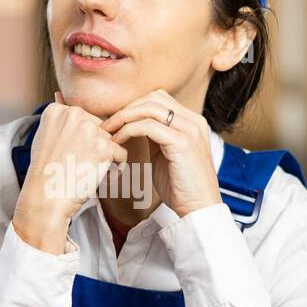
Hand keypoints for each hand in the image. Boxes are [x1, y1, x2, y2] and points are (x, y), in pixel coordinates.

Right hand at [13, 93, 128, 252]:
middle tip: (79, 167)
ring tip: (88, 173)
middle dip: (97, 149)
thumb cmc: (45, 171)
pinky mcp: (103, 147)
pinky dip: (115, 169)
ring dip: (106, 159)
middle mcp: (74, 114)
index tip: (67, 157)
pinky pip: (121, 154)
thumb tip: (59, 94)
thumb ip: (59, 116)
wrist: (46, 198)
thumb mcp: (45, 135)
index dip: (82, 142)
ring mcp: (89, 129)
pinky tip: (98, 178)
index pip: (86, 120)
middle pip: (101, 129)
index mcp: (58, 110)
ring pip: (113, 141)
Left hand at [100, 89, 222, 218]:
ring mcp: (190, 130)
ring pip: (149, 108)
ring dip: (124, 117)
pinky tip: (118, 143)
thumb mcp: (166, 154)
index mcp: (191, 121)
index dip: (134, 106)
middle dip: (127, 108)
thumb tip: (132, 127)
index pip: (159, 99)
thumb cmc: (180, 187)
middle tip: (107, 125)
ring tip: (109, 132)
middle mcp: (193, 121)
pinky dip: (128, 131)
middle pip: (153, 98)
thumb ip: (154, 137)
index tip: (115, 121)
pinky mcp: (182, 143)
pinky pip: (148, 127)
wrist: (198, 209)